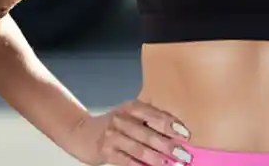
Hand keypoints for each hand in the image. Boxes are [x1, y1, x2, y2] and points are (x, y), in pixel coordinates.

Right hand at [67, 100, 192, 165]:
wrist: (82, 132)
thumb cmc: (113, 125)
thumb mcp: (128, 116)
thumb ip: (149, 121)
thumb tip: (178, 136)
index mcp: (130, 107)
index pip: (153, 114)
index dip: (170, 124)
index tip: (186, 134)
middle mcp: (120, 119)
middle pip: (148, 133)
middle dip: (168, 145)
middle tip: (184, 154)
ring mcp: (112, 136)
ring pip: (139, 149)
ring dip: (158, 159)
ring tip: (173, 165)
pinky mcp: (105, 152)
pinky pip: (127, 162)